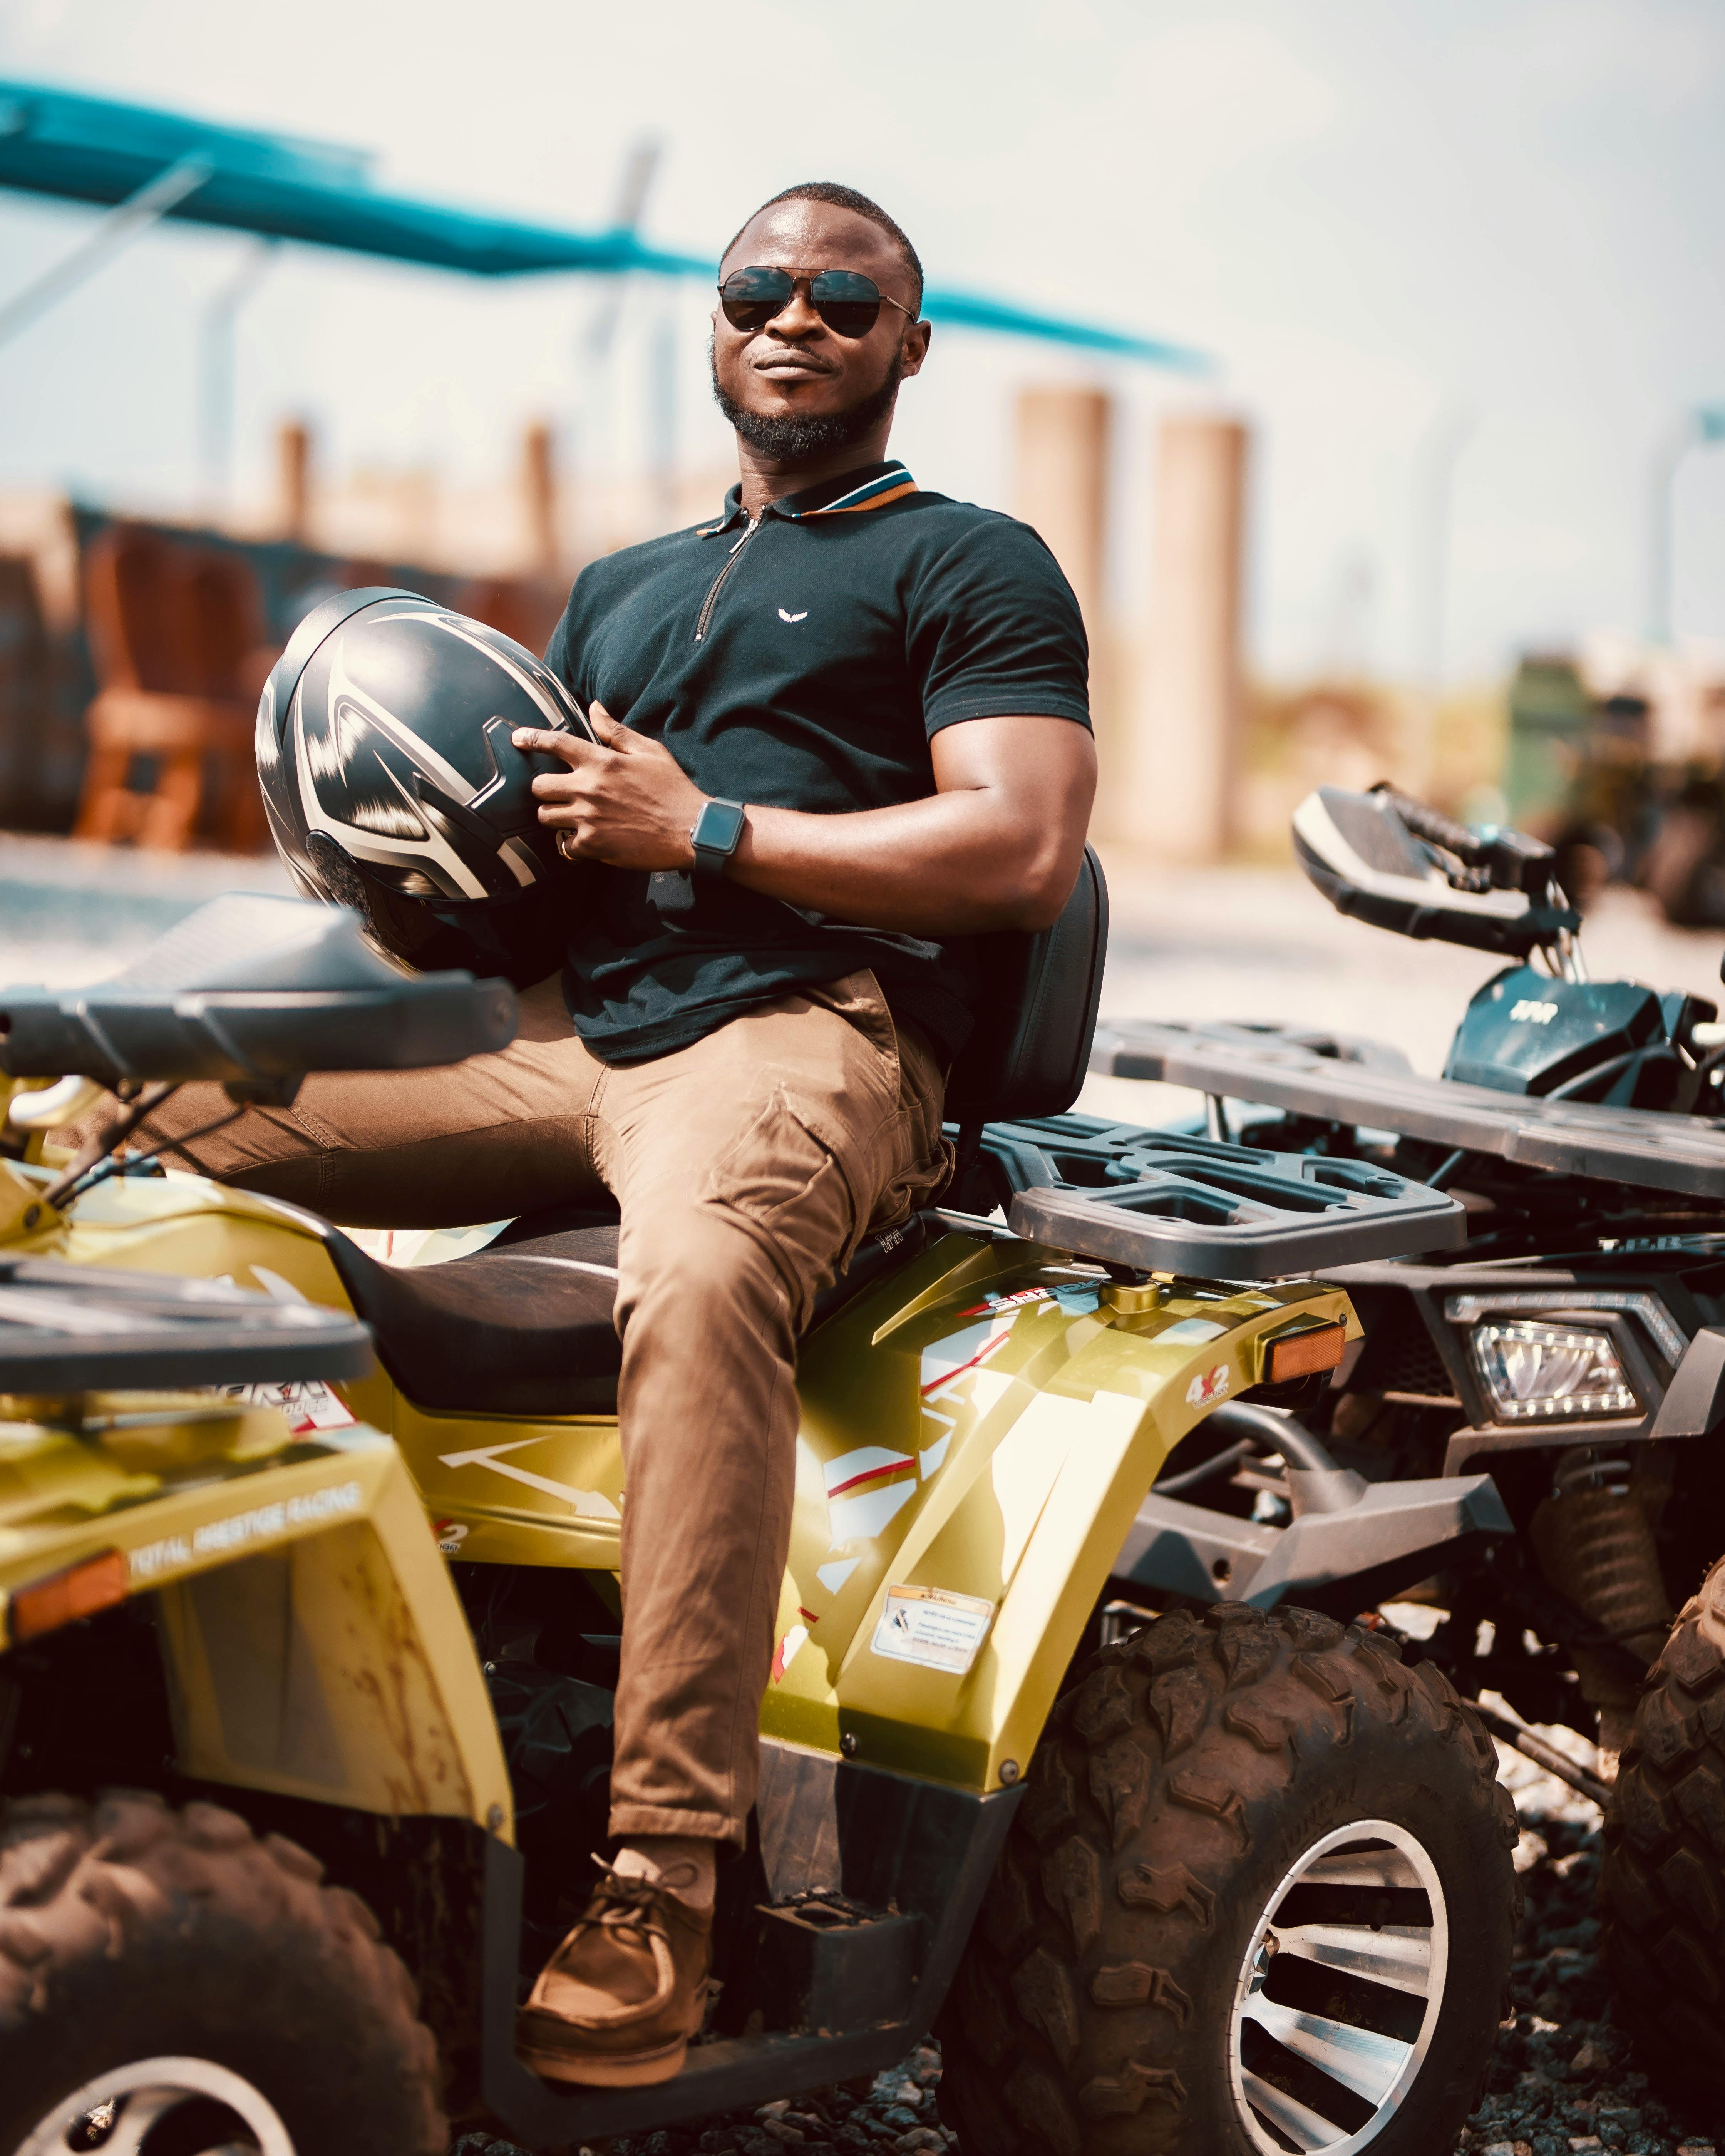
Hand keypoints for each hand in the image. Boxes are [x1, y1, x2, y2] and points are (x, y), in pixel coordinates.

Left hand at [513, 703, 706, 869]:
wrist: (691, 830)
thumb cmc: (672, 789)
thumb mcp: (649, 751)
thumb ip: (615, 731)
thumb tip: (594, 707)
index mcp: (601, 761)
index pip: (555, 743)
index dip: (532, 738)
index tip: (518, 738)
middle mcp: (589, 788)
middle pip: (539, 786)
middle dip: (545, 789)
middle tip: (559, 793)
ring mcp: (588, 818)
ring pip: (546, 816)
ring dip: (555, 816)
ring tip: (571, 817)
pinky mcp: (593, 845)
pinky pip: (564, 846)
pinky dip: (571, 845)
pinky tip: (584, 841)